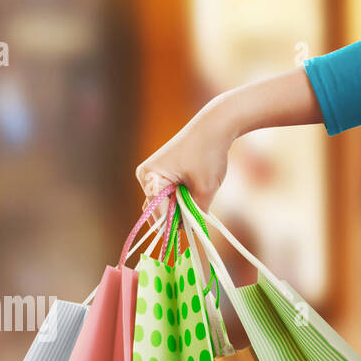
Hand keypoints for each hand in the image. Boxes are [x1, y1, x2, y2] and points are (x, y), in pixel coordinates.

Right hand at [134, 69, 324, 213]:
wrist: (215, 124)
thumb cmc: (209, 154)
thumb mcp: (205, 189)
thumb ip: (195, 213)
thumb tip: (190, 232)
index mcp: (150, 177)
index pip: (158, 213)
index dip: (173, 227)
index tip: (188, 236)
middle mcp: (145, 175)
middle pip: (156, 210)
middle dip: (174, 217)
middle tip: (195, 217)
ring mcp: (151, 173)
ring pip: (161, 203)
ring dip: (177, 208)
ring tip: (197, 200)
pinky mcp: (160, 171)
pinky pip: (165, 194)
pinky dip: (178, 198)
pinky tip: (194, 191)